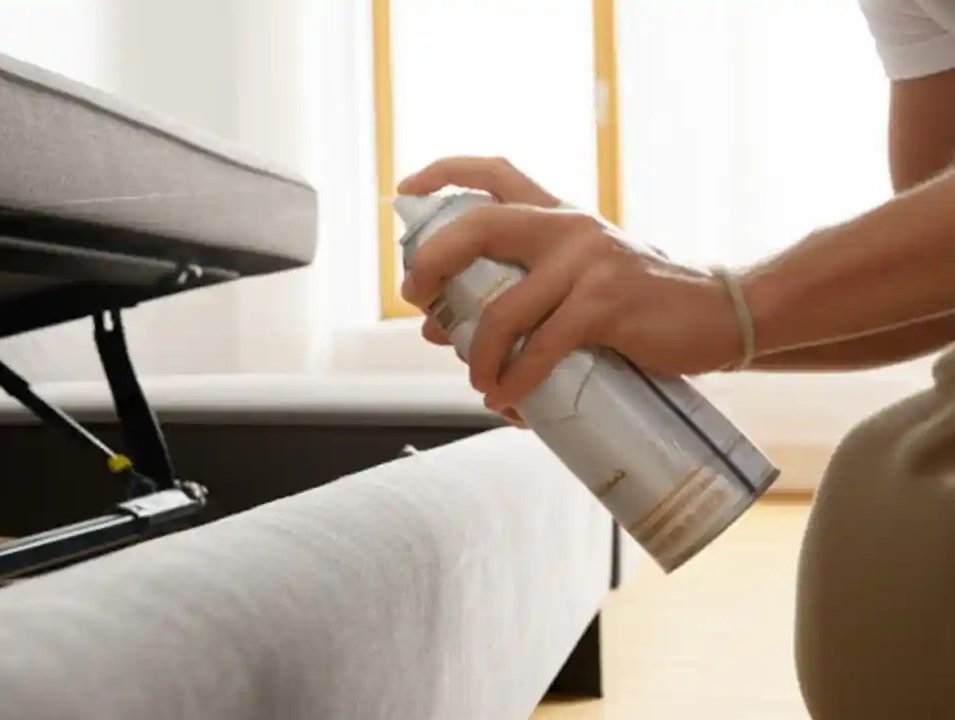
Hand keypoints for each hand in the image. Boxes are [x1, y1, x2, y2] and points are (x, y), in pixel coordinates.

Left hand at [397, 156, 743, 414]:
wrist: (719, 315)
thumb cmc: (638, 306)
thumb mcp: (577, 286)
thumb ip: (516, 295)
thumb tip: (434, 328)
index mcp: (558, 215)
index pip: (494, 172)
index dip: (443, 174)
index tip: (405, 191)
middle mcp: (567, 227)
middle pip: (478, 226)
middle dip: (433, 262)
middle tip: (417, 299)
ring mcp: (586, 261)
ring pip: (501, 310)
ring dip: (477, 355)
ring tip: (480, 383)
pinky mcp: (605, 304)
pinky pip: (540, 348)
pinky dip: (516, 381)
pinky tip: (509, 400)